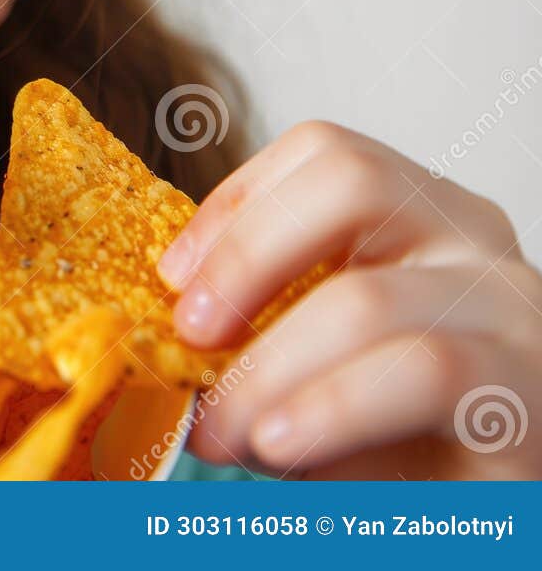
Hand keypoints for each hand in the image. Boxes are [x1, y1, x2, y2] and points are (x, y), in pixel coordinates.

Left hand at [157, 121, 541, 478]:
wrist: (486, 515)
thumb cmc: (400, 435)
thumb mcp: (315, 361)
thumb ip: (254, 330)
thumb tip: (163, 338)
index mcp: (420, 215)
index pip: (325, 153)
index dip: (235, 204)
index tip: (171, 275)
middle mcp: (472, 242)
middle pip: (350, 185)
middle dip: (245, 257)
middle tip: (186, 334)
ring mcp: (508, 312)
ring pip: (366, 298)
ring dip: (266, 367)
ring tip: (221, 427)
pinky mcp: (524, 395)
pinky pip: (420, 373)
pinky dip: (330, 407)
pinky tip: (280, 441)